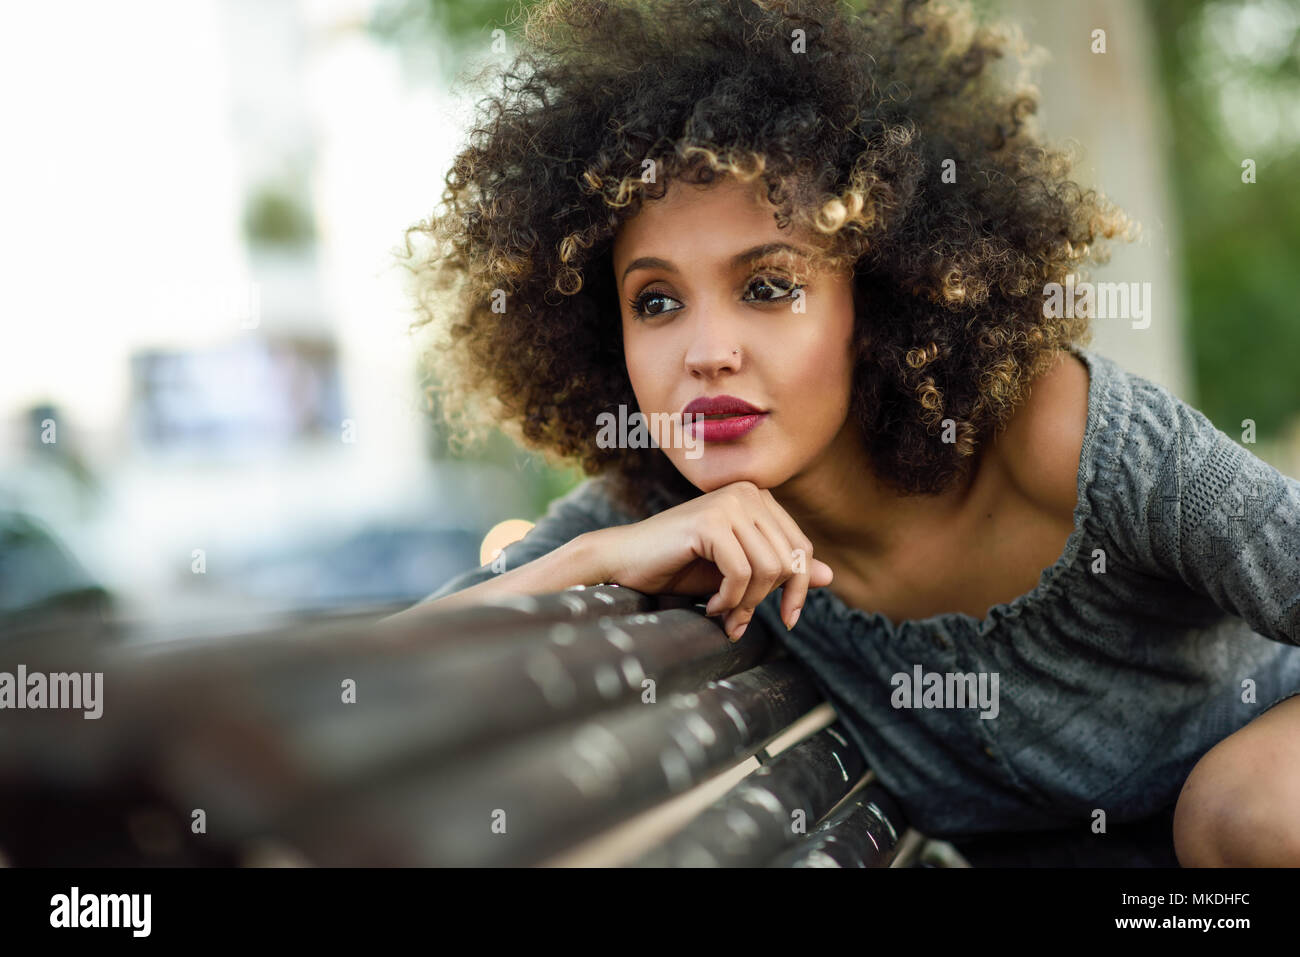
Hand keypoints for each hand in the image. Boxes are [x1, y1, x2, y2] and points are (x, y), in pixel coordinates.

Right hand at [583, 480, 833, 639]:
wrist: (624, 562)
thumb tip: (829, 575)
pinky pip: (742, 573)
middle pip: (789, 560)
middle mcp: (748, 493)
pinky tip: (711, 607)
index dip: (798, 589)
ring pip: (769, 569)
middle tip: (739, 621)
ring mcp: (729, 503)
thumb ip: (780, 570)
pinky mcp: (710, 521)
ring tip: (723, 614)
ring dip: (747, 603)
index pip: (801, 547)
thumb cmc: (679, 566)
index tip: (787, 620)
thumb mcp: (739, 572)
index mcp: (758, 498)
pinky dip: (730, 600)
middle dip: (769, 600)